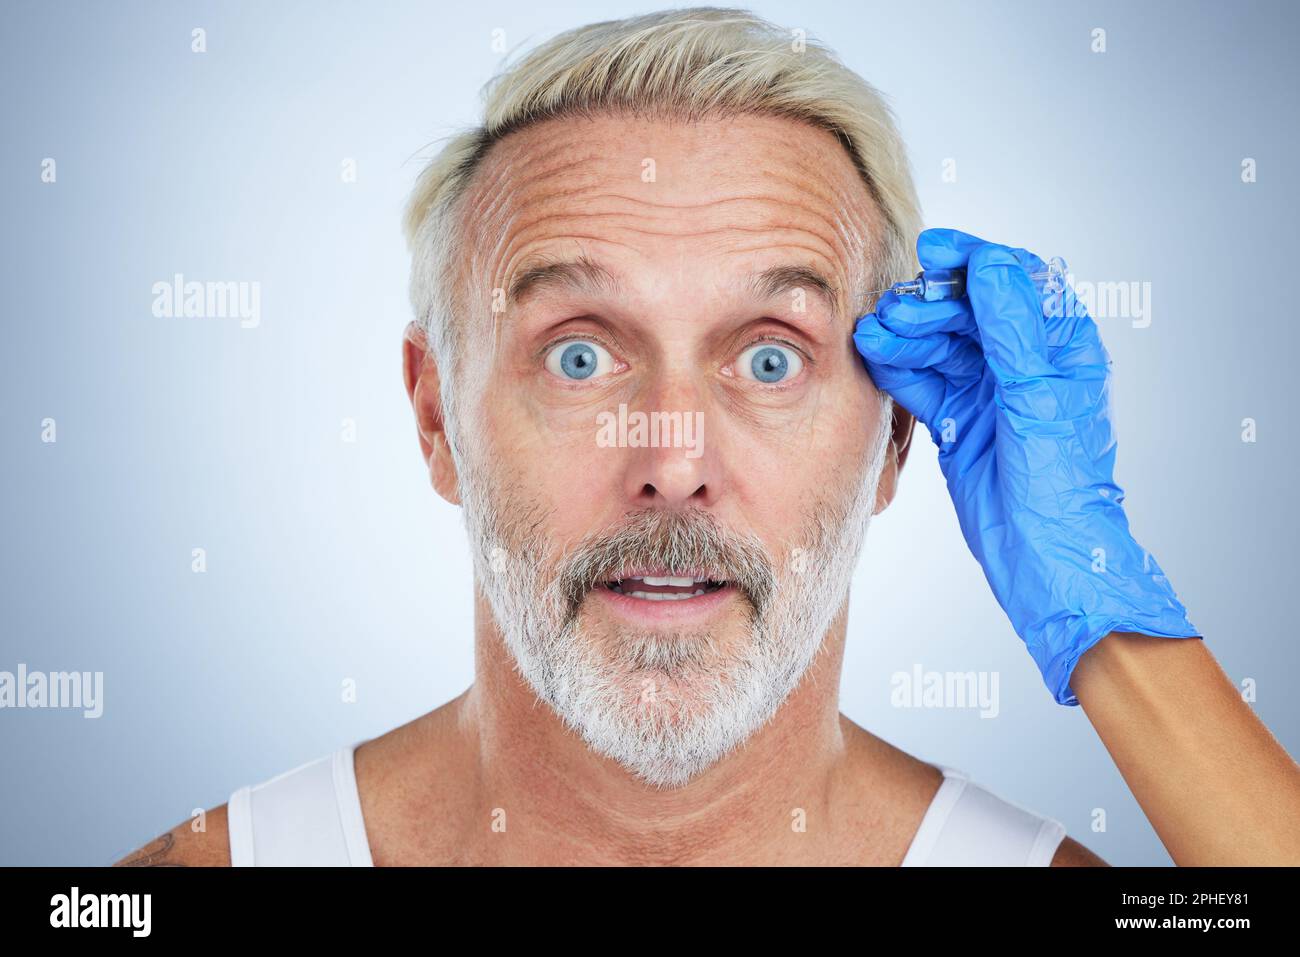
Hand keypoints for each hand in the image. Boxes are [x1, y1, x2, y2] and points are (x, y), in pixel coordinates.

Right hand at [853, 227, 1199, 704]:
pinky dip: (898, 366)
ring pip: (940, 343)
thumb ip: (1013, 330)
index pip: (1013, 281)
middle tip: (895, 309)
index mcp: (1060, 344)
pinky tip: (874, 355)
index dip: (973, 260)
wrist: (1043, 557)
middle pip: (968, 309)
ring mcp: (988, 389)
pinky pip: (923, 380)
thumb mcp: (1037, 398)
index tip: (933, 250)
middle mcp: (1023, 360)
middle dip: (929, 303)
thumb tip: (992, 264)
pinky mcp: (958, 419)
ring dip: (906, 334)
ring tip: (873, 332)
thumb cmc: (1061, 483)